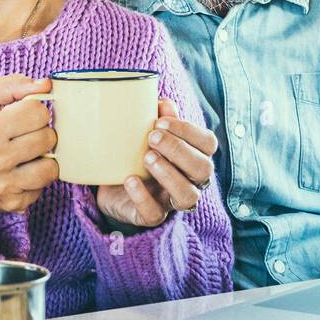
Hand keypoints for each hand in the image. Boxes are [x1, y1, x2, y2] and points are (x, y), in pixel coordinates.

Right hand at [0, 74, 57, 213]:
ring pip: (52, 167)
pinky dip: (35, 178)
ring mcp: (4, 185)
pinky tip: (19, 171)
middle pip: (48, 138)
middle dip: (39, 132)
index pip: (39, 112)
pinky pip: (44, 187)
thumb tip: (46, 85)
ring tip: (24, 153)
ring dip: (42, 158)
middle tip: (22, 135)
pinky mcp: (13, 204)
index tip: (19, 116)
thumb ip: (13, 84)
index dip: (32, 110)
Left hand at [96, 97, 217, 228]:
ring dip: (169, 174)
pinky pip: (155, 214)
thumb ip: (160, 119)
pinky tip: (129, 180)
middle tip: (152, 137)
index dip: (189, 131)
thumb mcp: (148, 135)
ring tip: (146, 158)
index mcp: (194, 156)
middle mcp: (191, 180)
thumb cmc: (136, 153)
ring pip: (188, 196)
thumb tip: (164, 103)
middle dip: (179, 150)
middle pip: (204, 169)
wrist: (111, 184)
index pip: (208, 143)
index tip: (159, 121)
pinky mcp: (151, 216)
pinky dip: (142, 197)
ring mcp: (171, 201)